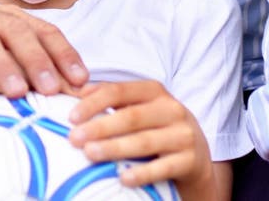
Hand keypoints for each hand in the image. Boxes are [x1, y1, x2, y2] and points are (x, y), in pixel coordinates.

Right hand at [0, 2, 87, 108]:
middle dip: (37, 59)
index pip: (43, 31)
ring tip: (16, 93)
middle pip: (16, 31)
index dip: (63, 53)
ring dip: (2, 65)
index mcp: (11, 18)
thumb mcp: (5, 61)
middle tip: (52, 89)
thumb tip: (77, 96)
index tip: (81, 81)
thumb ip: (32, 71)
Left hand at [68, 81, 215, 199]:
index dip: (94, 102)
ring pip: (145, 141)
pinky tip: (122, 177)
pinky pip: (163, 167)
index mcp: (155, 91)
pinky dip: (142, 173)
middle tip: (74, 138)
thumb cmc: (157, 127)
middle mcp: (171, 109)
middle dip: (100, 127)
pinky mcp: (191, 160)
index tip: (71, 117)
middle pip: (131, 116)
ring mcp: (183, 135)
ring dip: (115, 148)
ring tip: (90, 154)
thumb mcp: (140, 107)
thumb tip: (79, 92)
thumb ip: (112, 98)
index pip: (120, 91)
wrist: (196, 155)